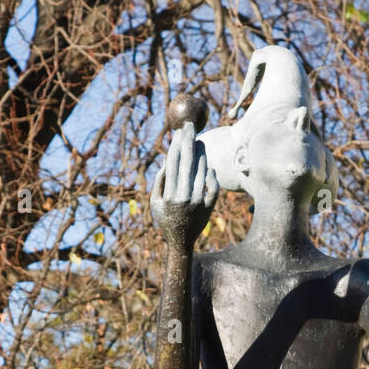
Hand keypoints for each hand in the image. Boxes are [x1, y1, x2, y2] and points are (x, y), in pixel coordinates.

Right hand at [150, 123, 217, 243]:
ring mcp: (198, 202)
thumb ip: (160, 180)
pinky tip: (208, 165)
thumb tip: (167, 158)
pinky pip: (213, 186)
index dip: (176, 144)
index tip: (178, 131)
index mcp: (169, 194)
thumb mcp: (155, 201)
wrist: (181, 241)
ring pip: (202, 172)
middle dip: (189, 141)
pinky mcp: (209, 207)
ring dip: (201, 155)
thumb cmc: (165, 218)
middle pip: (188, 162)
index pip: (173, 162)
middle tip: (190, 127)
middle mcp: (184, 197)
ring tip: (200, 143)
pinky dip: (211, 174)